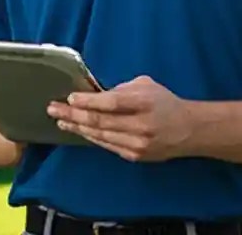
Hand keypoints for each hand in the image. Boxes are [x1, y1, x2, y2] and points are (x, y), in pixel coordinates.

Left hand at [46, 75, 194, 161]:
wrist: (189, 130)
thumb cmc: (163, 102)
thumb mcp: (145, 86)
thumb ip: (120, 89)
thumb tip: (94, 94)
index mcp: (144, 103)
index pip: (111, 103)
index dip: (88, 101)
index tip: (70, 97)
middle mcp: (141, 125)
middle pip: (100, 121)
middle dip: (73, 114)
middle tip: (53, 109)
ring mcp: (137, 143)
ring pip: (100, 135)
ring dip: (77, 127)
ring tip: (60, 120)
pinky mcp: (135, 155)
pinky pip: (106, 145)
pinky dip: (90, 137)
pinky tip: (78, 130)